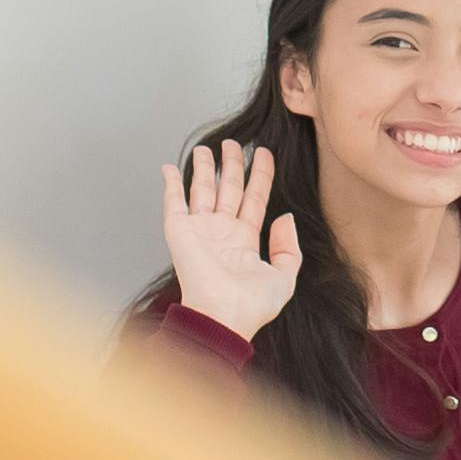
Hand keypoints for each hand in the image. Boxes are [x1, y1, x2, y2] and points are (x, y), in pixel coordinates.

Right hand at [161, 138, 303, 341]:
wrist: (223, 317)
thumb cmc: (252, 305)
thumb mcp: (284, 277)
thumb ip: (289, 248)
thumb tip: (284, 216)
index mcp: (245, 240)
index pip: (255, 198)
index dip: (260, 175)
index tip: (264, 153)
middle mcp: (222, 232)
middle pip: (229, 188)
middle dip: (232, 164)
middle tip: (234, 143)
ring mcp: (200, 230)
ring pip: (203, 189)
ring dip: (204, 167)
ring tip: (207, 147)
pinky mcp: (180, 232)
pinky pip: (174, 202)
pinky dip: (171, 183)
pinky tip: (171, 167)